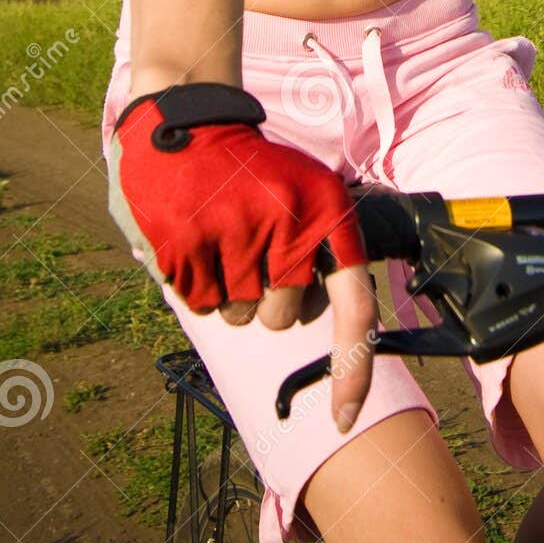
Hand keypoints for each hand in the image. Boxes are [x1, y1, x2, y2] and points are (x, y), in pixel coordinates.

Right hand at [107, 82, 375, 428]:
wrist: (192, 123)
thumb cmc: (258, 171)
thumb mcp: (312, 194)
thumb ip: (327, 253)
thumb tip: (347, 332)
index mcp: (329, 217)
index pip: (354, 310)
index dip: (351, 371)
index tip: (344, 419)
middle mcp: (288, 227)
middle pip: (281, 318)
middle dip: (265, 298)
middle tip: (253, 247)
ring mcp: (236, 235)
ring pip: (237, 315)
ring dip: (228, 289)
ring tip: (224, 235)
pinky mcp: (188, 242)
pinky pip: (199, 302)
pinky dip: (195, 282)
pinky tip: (198, 238)